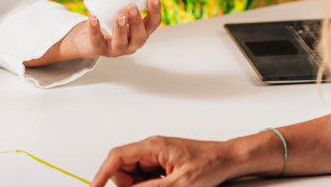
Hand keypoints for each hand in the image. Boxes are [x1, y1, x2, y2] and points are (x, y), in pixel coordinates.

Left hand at [76, 0, 162, 57]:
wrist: (88, 39)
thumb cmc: (108, 19)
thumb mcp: (118, 6)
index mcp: (141, 31)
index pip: (153, 23)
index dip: (155, 11)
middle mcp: (131, 43)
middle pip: (139, 35)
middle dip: (137, 21)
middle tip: (131, 5)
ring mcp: (116, 49)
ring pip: (121, 42)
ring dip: (121, 29)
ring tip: (119, 16)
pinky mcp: (98, 49)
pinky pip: (97, 41)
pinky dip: (95, 29)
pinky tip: (94, 18)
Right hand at [92, 136, 234, 186]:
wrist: (227, 160)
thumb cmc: (209, 164)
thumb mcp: (178, 184)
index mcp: (152, 146)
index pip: (117, 157)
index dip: (102, 173)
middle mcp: (151, 148)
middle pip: (122, 168)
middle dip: (128, 185)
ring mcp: (156, 155)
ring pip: (133, 175)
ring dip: (141, 186)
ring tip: (167, 186)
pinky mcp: (161, 163)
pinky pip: (145, 177)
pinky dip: (150, 185)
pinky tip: (168, 186)